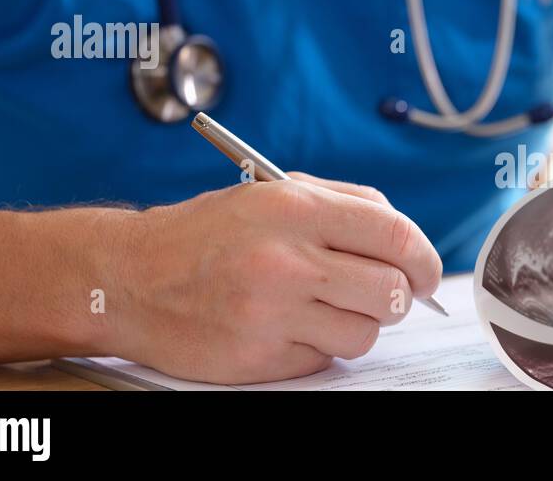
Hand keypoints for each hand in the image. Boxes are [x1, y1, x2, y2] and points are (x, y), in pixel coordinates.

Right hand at [100, 173, 441, 383]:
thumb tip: (406, 241)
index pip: (396, 236)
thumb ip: (343, 204)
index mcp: (296, 208)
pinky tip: (285, 325)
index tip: (424, 273)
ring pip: (365, 332)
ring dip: (356, 324)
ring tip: (320, 306)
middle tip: (381, 294)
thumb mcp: (271, 193)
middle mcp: (287, 259)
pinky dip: (317, 345)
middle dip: (397, 296)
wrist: (128, 278)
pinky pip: (325, 358)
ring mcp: (273, 312)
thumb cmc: (207, 234)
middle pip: (391, 291)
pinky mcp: (261, 356)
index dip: (424, 259)